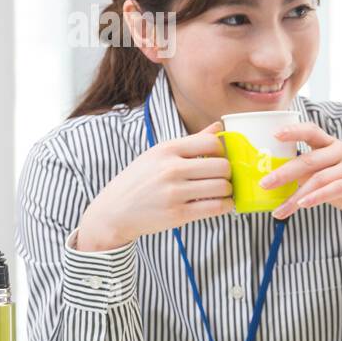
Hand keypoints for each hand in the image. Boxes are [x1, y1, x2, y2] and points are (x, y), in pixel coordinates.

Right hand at [75, 121, 233, 249]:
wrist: (113, 212)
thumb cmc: (139, 181)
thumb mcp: (158, 155)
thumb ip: (191, 142)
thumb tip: (218, 126)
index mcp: (166, 150)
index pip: (211, 142)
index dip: (222, 152)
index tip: (218, 160)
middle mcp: (171, 169)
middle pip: (222, 166)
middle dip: (228, 174)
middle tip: (222, 179)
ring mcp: (174, 192)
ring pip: (222, 187)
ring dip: (228, 191)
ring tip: (221, 193)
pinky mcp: (178, 214)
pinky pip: (216, 207)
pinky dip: (225, 206)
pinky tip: (221, 204)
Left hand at [258, 122, 341, 231]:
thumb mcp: (328, 178)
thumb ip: (308, 175)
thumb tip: (275, 180)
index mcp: (333, 145)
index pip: (311, 131)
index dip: (293, 130)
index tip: (274, 135)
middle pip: (309, 159)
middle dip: (283, 172)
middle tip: (264, 184)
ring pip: (319, 178)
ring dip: (297, 196)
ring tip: (281, 210)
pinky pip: (336, 188)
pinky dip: (317, 197)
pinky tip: (304, 205)